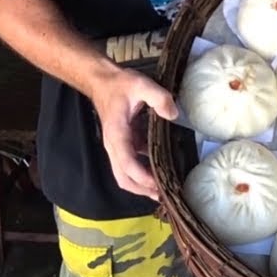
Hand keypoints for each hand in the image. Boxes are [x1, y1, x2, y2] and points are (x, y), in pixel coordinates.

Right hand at [89, 68, 178, 198]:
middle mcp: (114, 146)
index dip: (142, 178)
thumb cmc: (120, 84)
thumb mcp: (141, 85)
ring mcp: (118, 147)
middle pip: (124, 178)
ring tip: (164, 188)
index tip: (158, 184)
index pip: (127, 164)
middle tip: (164, 195)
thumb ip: (159, 97)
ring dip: (143, 184)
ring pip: (126, 174)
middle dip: (142, 189)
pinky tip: (161, 169)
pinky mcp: (124, 144)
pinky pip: (132, 164)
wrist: (102, 81)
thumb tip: (174, 115)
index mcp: (117, 135)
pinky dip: (144, 171)